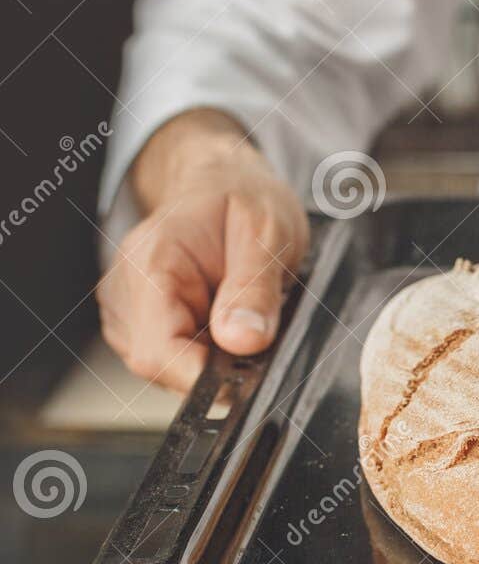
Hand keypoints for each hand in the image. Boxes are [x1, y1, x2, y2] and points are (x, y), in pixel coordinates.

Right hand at [98, 109, 308, 391]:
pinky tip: (222, 321)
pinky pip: (172, 358)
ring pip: (167, 368)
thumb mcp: (268, 233)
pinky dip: (204, 351)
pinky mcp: (138, 323)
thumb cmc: (242, 200)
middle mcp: (126, 289)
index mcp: (151, 263)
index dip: (204, 379)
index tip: (249, 377)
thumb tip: (244, 342)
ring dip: (211, 358)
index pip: (158, 351)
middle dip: (215, 366)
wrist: (222, 184)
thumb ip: (255, 289)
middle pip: (162, 366)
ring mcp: (127, 310)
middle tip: (256, 332)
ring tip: (237, 315)